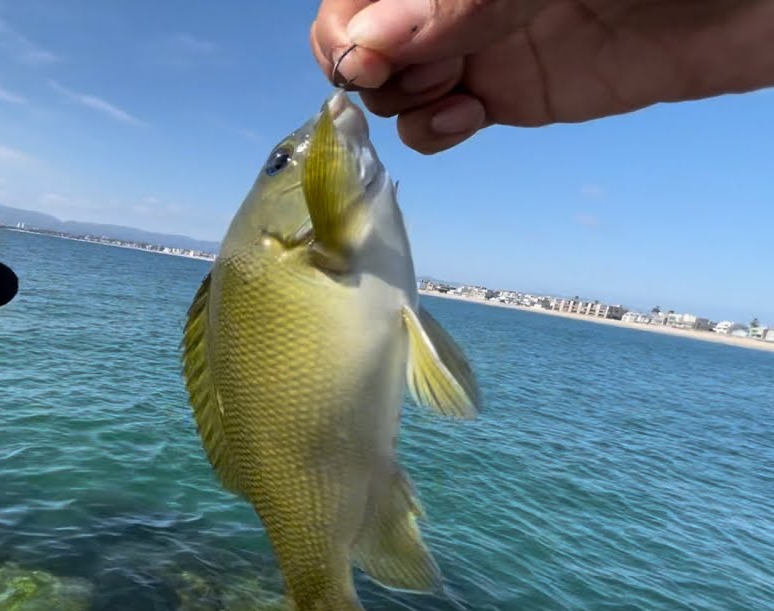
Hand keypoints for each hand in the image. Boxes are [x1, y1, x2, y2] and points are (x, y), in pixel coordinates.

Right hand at [311, 0, 773, 153]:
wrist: (755, 1)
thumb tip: (368, 44)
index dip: (344, 23)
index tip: (362, 56)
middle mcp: (452, 0)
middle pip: (360, 38)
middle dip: (368, 65)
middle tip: (413, 78)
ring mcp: (476, 46)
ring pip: (390, 85)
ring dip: (400, 101)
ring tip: (457, 94)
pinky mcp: (508, 96)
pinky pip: (438, 122)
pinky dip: (432, 130)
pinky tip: (467, 118)